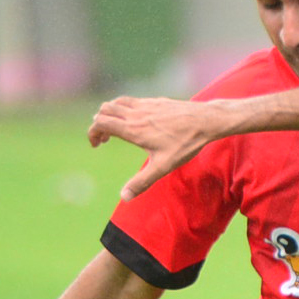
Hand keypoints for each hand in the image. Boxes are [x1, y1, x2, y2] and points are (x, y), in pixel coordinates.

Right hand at [88, 97, 228, 200]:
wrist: (205, 121)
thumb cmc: (185, 144)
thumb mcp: (163, 167)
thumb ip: (141, 182)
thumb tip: (124, 198)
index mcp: (134, 129)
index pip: (101, 123)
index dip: (92, 132)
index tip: (96, 145)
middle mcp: (136, 114)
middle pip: (105, 110)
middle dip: (98, 123)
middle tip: (104, 140)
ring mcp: (146, 105)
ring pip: (117, 102)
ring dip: (110, 113)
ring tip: (115, 129)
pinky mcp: (155, 101)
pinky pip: (131, 100)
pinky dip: (124, 108)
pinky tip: (135, 121)